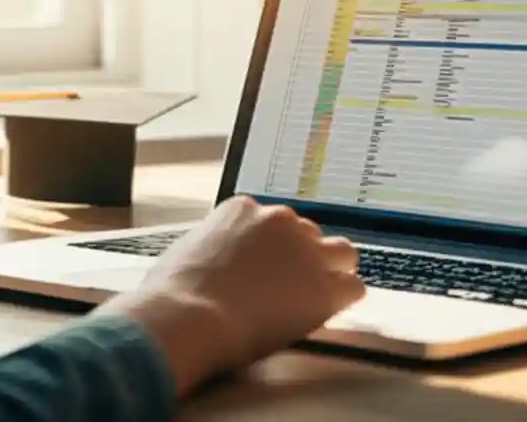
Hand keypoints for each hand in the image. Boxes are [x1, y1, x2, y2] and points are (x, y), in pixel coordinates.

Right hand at [95, 196, 364, 395]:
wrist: (188, 316)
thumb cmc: (173, 292)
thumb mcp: (187, 249)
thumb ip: (213, 244)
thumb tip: (213, 258)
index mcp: (245, 209)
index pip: (274, 223)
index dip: (271, 250)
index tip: (263, 269)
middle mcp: (280, 221)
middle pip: (308, 234)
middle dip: (300, 259)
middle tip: (285, 288)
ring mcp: (306, 252)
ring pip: (341, 253)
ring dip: (331, 271)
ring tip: (314, 296)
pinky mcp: (324, 287)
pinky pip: (353, 288)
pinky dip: (343, 300)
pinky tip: (326, 313)